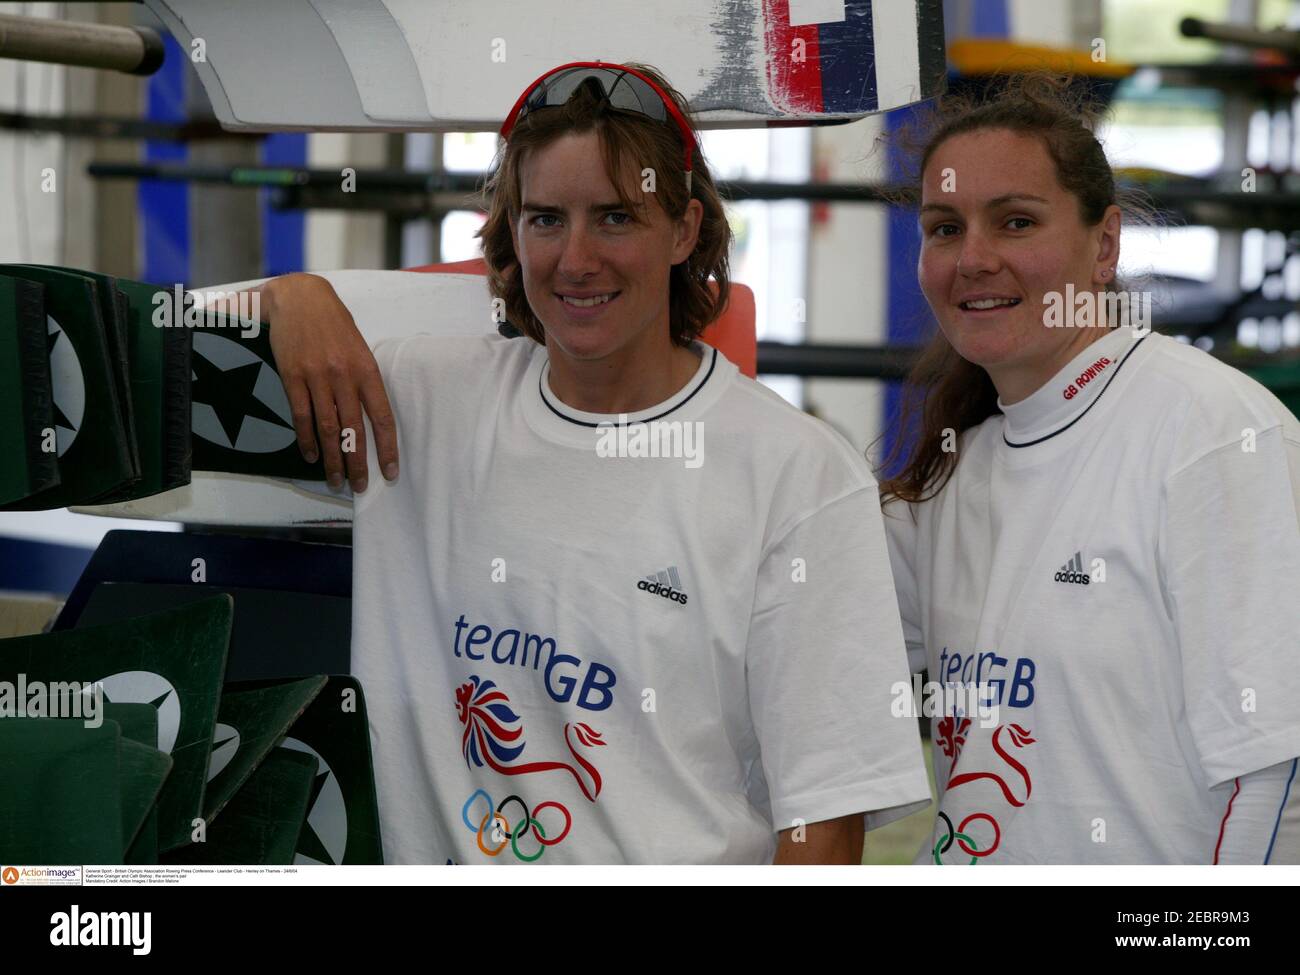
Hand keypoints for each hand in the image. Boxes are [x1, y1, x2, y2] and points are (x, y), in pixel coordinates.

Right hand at [256, 272, 398, 491]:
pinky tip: (311, 455)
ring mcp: (317, 376)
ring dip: (331, 458)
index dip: (388, 448)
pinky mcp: (292, 376)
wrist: (299, 297)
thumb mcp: (358, 347)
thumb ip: (364, 379)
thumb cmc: (334, 323)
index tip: (390, 471)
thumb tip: (369, 415)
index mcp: (366, 369)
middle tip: (360, 486)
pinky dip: (306, 438)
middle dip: (358, 463)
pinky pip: (301, 414)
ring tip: (335, 480)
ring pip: (327, 427)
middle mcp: (344, 375)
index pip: (382, 417)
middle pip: (354, 429)